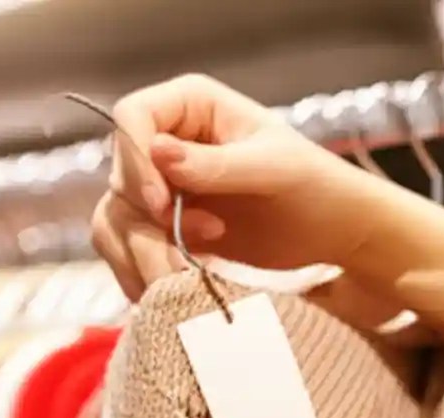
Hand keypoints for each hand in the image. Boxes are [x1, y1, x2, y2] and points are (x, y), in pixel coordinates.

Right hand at [91, 73, 378, 299]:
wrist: (328, 234)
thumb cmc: (313, 186)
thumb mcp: (272, 169)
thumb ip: (215, 164)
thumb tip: (157, 151)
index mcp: (190, 106)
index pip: (132, 117)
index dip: (136, 161)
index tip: (161, 205)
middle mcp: (164, 141)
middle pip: (119, 177)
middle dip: (148, 223)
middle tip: (198, 247)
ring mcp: (157, 187)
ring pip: (114, 220)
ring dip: (142, 255)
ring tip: (189, 274)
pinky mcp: (158, 229)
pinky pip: (124, 250)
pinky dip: (141, 273)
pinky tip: (176, 286)